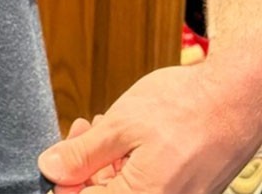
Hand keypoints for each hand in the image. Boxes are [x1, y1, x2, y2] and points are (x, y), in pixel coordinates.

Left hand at [37, 62, 261, 192]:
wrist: (234, 100)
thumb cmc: (184, 108)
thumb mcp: (121, 124)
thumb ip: (83, 153)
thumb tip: (50, 169)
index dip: (65, 180)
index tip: (57, 158)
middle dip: (85, 166)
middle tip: (81, 131)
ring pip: (126, 189)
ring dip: (107, 162)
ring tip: (103, 127)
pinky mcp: (187, 192)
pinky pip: (149, 185)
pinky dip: (131, 163)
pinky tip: (126, 136)